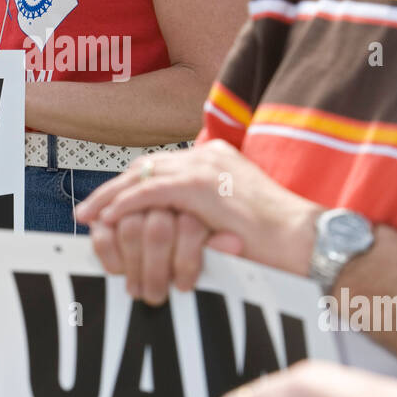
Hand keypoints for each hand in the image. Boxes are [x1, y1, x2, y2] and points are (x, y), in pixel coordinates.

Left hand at [75, 140, 319, 302]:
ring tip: (89, 215)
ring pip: (143, 176)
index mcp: (217, 157)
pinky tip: (108, 218)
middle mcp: (209, 155)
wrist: (308, 241)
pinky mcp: (203, 187)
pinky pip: (152, 192)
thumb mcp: (233, 216)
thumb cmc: (279, 239)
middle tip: (88, 209)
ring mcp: (206, 167)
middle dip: (114, 188)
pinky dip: (126, 204)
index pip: (162, 166)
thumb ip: (204, 211)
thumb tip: (177, 226)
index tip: (109, 202)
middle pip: (147, 166)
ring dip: (111, 196)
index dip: (131, 183)